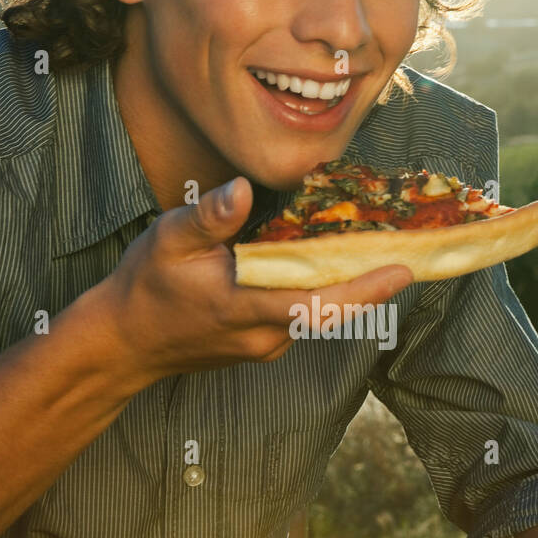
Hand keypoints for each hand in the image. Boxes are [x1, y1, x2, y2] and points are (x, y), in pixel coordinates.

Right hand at [90, 175, 413, 383]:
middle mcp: (265, 336)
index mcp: (246, 309)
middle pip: (332, 310)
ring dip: (350, 286)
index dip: (364, 289)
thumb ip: (209, 218)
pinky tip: (334, 264)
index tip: (404, 270)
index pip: (317, 303)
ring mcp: (266, 346)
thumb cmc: (145, 288)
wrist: (123, 345)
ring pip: (320, 315)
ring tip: (383, 249)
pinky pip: (304, 317)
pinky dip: (323, 292)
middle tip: (414, 249)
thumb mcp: (168, 241)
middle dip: (373, 281)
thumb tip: (239, 190)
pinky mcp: (262, 345)